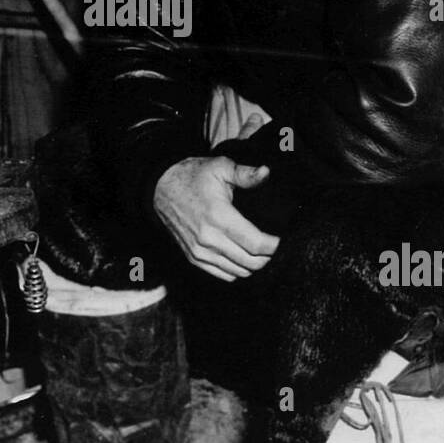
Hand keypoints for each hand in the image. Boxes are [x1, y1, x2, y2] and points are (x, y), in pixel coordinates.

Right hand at [152, 115, 279, 281]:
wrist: (159, 189)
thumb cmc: (193, 176)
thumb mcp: (220, 167)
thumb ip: (245, 173)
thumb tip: (266, 172)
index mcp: (218, 216)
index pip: (256, 244)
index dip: (275, 246)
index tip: (284, 240)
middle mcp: (208, 239)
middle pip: (251, 262)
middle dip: (269, 257)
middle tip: (276, 246)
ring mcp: (200, 252)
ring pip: (239, 272)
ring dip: (255, 265)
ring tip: (263, 252)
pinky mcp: (194, 259)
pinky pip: (224, 275)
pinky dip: (238, 271)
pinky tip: (244, 258)